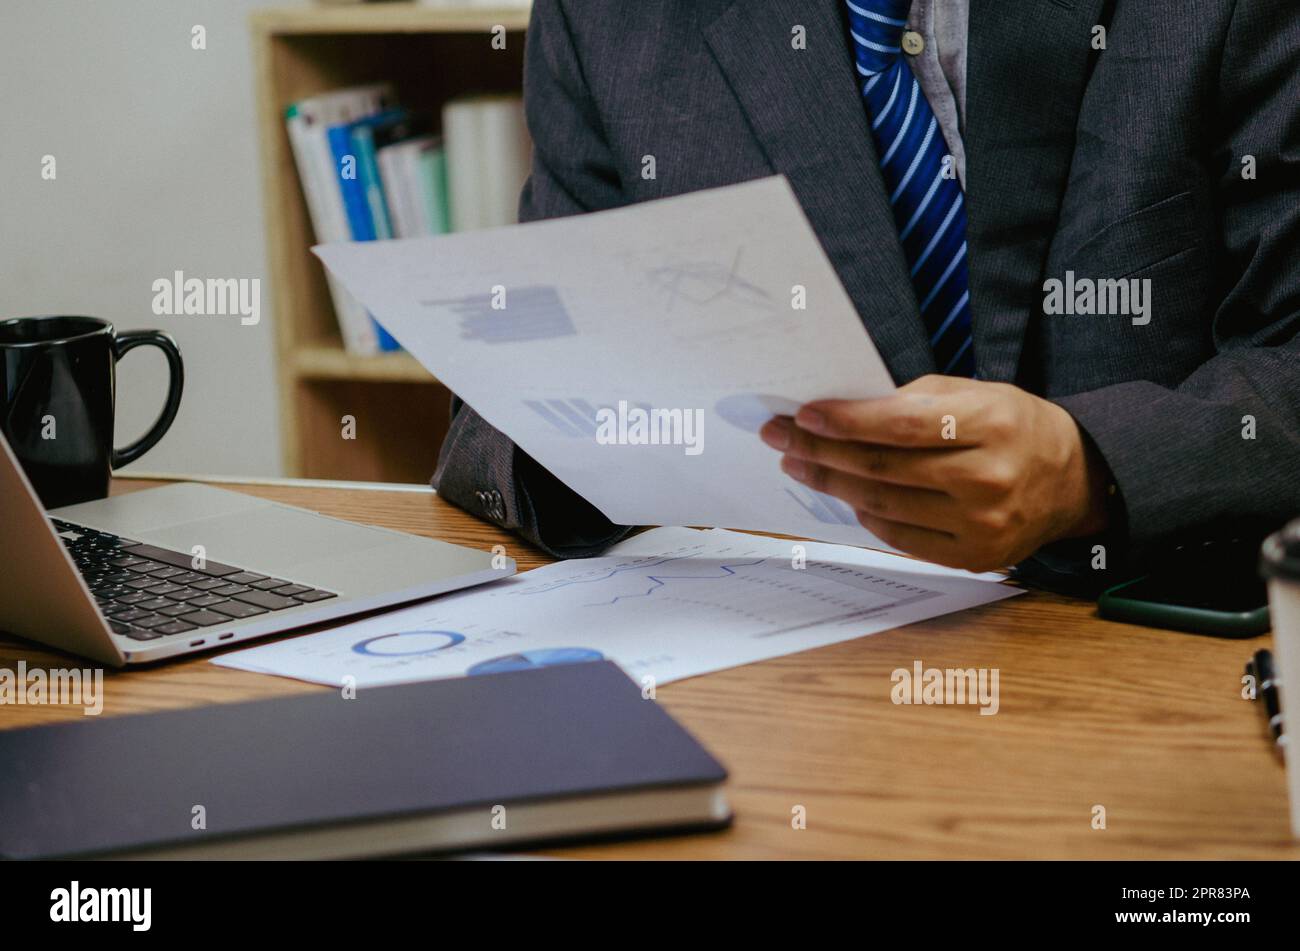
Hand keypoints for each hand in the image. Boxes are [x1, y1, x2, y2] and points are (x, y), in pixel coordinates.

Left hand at [759, 375, 1110, 571]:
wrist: (1072, 481)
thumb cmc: (1012, 426)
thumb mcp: (976, 393)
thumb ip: (914, 401)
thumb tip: (839, 412)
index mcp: (993, 423)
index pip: (902, 425)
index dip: (846, 422)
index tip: (804, 416)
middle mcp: (989, 478)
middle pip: (883, 469)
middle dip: (820, 452)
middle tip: (780, 437)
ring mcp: (982, 525)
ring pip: (883, 505)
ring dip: (831, 484)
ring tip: (799, 465)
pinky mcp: (974, 557)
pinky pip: (899, 537)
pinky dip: (865, 514)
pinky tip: (845, 495)